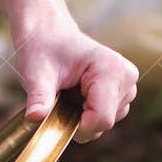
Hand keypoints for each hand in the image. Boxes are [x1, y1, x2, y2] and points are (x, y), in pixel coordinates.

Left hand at [13, 11, 137, 140]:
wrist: (50, 35)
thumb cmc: (43, 49)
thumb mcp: (37, 74)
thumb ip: (40, 98)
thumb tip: (34, 117)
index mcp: (111, 69)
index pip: (102, 118)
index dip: (77, 126)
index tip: (56, 114)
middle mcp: (126, 78)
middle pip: (104, 123)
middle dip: (78, 120)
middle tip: (59, 98)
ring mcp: (127, 87)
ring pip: (104, 123)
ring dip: (82, 117)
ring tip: (68, 93)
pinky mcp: (123, 95)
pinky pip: (104, 119)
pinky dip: (86, 115)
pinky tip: (76, 96)